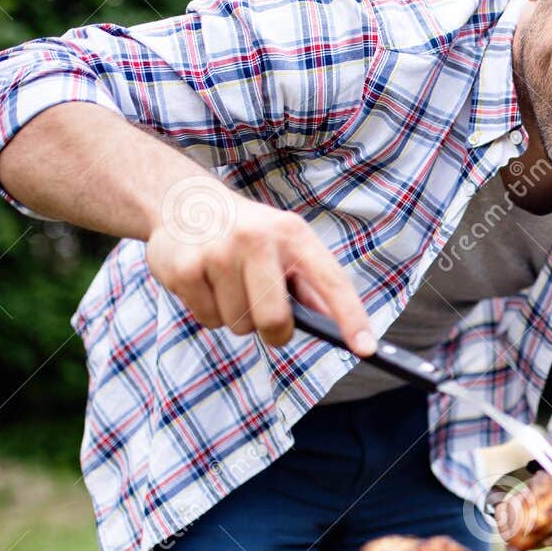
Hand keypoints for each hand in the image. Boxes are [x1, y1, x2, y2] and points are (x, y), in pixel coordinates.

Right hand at [146, 180, 374, 355]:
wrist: (186, 201)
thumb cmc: (248, 233)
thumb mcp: (286, 244)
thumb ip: (312, 284)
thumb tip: (339, 323)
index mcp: (292, 234)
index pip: (331, 282)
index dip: (351, 318)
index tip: (367, 348)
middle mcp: (257, 239)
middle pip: (274, 320)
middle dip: (274, 331)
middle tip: (266, 316)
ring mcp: (218, 252)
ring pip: (238, 324)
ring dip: (237, 316)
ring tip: (228, 284)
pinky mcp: (185, 268)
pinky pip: (208, 319)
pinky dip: (209, 311)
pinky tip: (205, 282)